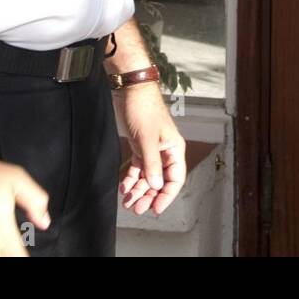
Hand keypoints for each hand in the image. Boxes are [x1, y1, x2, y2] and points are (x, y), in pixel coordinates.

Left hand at [114, 84, 186, 215]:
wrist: (129, 90)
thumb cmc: (143, 108)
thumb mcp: (147, 139)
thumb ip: (151, 164)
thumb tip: (156, 185)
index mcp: (174, 148)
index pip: (175, 179)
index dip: (166, 196)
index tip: (155, 209)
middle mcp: (165, 151)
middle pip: (160, 180)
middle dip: (149, 195)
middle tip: (137, 208)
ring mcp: (151, 149)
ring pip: (147, 176)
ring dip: (138, 190)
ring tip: (128, 201)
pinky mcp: (139, 146)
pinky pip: (137, 168)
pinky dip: (131, 178)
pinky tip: (124, 187)